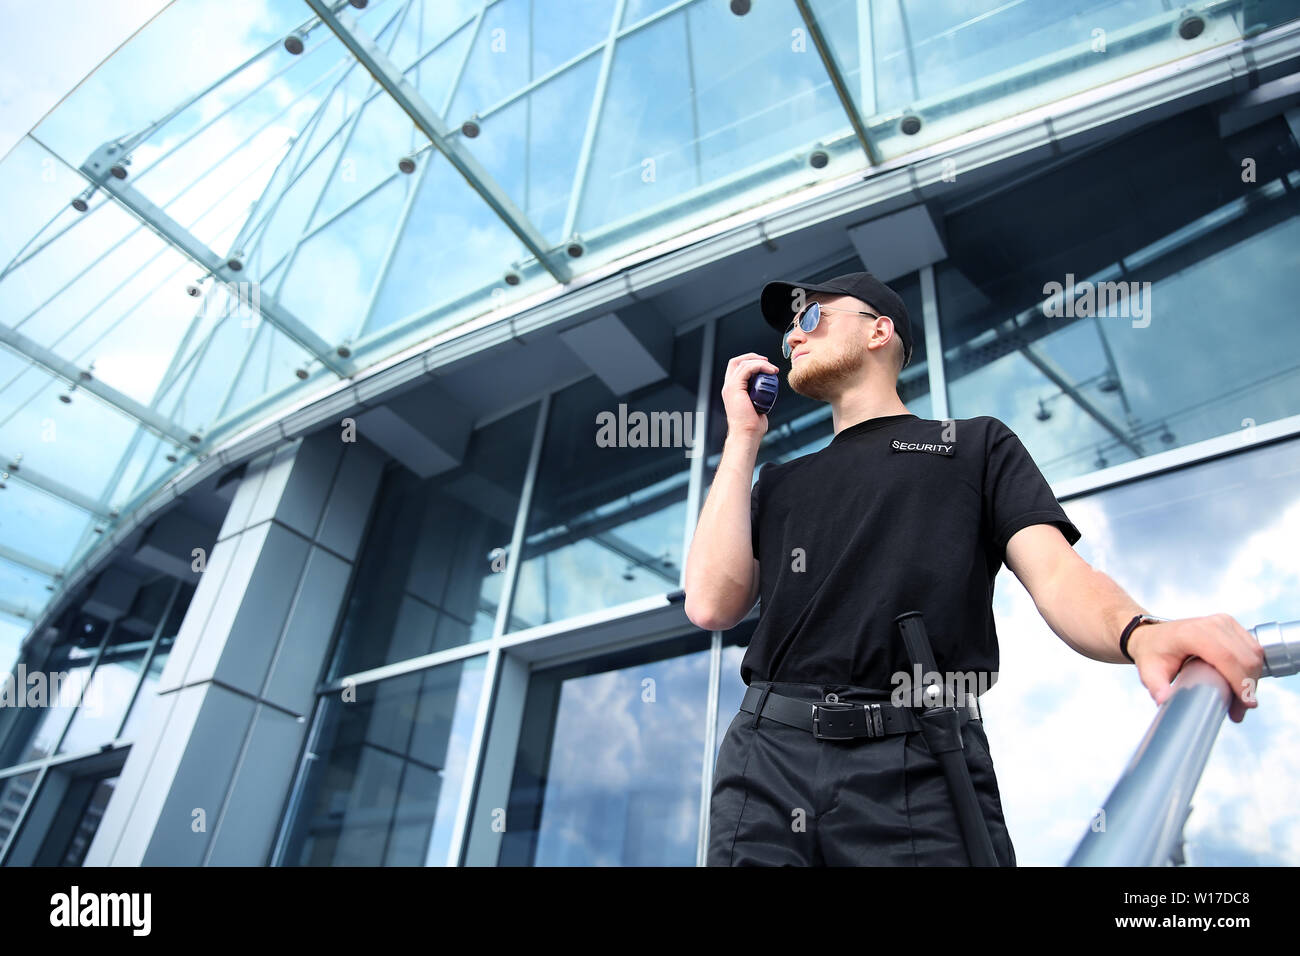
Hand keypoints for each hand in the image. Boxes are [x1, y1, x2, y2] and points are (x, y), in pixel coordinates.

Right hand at [721, 353, 778, 438]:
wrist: (747, 434)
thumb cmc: (752, 425)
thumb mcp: (757, 405)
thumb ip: (759, 396)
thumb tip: (770, 390)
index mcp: (732, 390)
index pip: (737, 368)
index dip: (750, 362)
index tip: (766, 365)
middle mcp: (728, 386)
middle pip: (737, 361)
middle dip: (753, 357)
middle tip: (768, 363)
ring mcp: (730, 387)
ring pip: (743, 363)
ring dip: (761, 362)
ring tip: (773, 370)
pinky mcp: (735, 388)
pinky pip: (747, 369)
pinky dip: (760, 366)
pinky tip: (770, 371)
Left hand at [1128, 614, 1264, 722]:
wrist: (1153, 635)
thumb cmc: (1152, 652)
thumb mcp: (1149, 671)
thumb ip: (1156, 687)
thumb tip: (1165, 702)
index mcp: (1193, 633)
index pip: (1226, 657)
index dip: (1240, 681)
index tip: (1245, 704)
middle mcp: (1212, 624)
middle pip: (1245, 657)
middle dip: (1248, 687)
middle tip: (1239, 711)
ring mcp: (1224, 622)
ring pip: (1254, 653)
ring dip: (1253, 679)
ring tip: (1241, 701)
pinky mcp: (1231, 625)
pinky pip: (1254, 648)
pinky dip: (1253, 668)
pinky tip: (1243, 683)